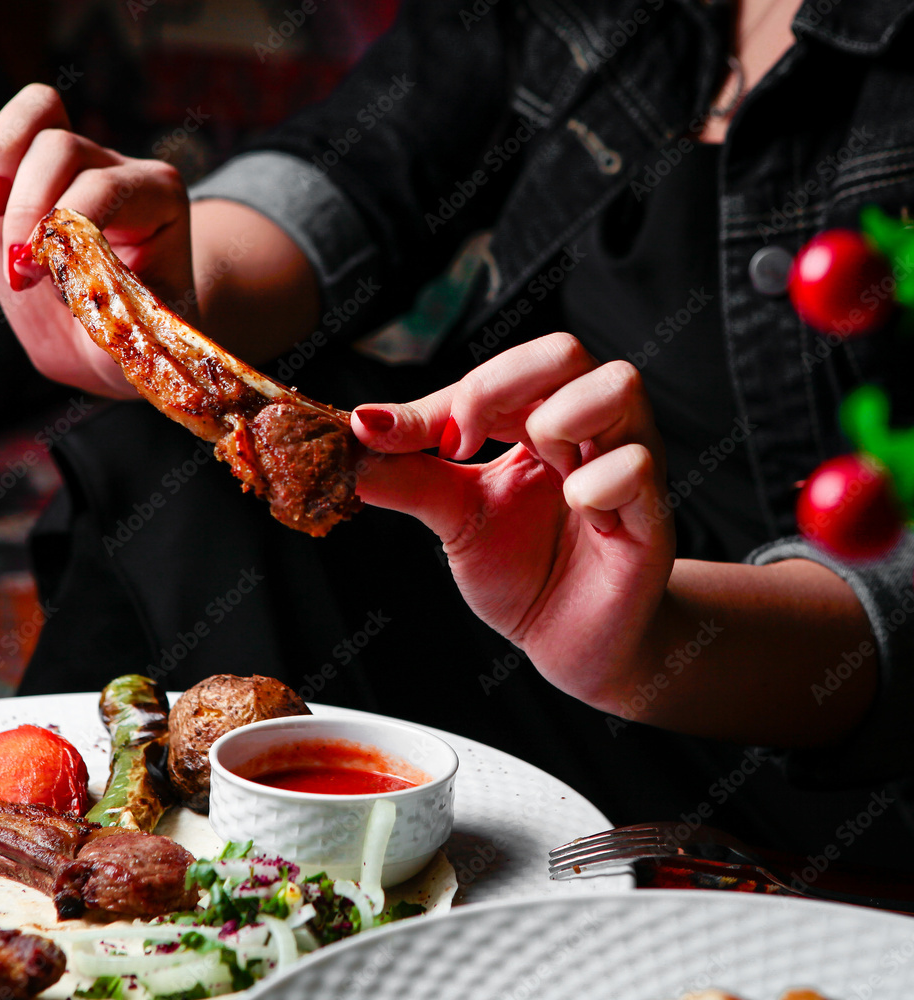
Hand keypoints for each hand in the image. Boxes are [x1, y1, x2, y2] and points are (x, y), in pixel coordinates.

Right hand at [0, 84, 193, 397]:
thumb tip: (80, 287)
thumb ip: (120, 318)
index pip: (106, 187)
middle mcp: (118, 168)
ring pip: (36, 108)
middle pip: (64, 145)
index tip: (44, 280)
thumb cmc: (133, 336)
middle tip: (22, 271)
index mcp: (160, 200)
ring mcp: (70, 161)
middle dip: (29, 208)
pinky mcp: (20, 166)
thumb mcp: (140, 340)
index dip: (64, 227)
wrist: (110, 337)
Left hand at [350, 333, 675, 709]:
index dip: (446, 397)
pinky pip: (635, 466)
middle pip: (565, 350)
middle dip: (497, 388)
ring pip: (617, 386)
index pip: (504, 371)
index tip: (388, 434)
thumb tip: (356, 433)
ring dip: (555, 424)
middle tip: (461, 444)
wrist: (567, 643)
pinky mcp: (653, 516)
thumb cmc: (524, 572)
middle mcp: (593, 430)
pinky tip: (580, 518)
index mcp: (545, 420)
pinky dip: (591, 486)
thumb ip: (411, 475)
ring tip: (542, 476)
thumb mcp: (456, 517)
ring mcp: (630, 466)